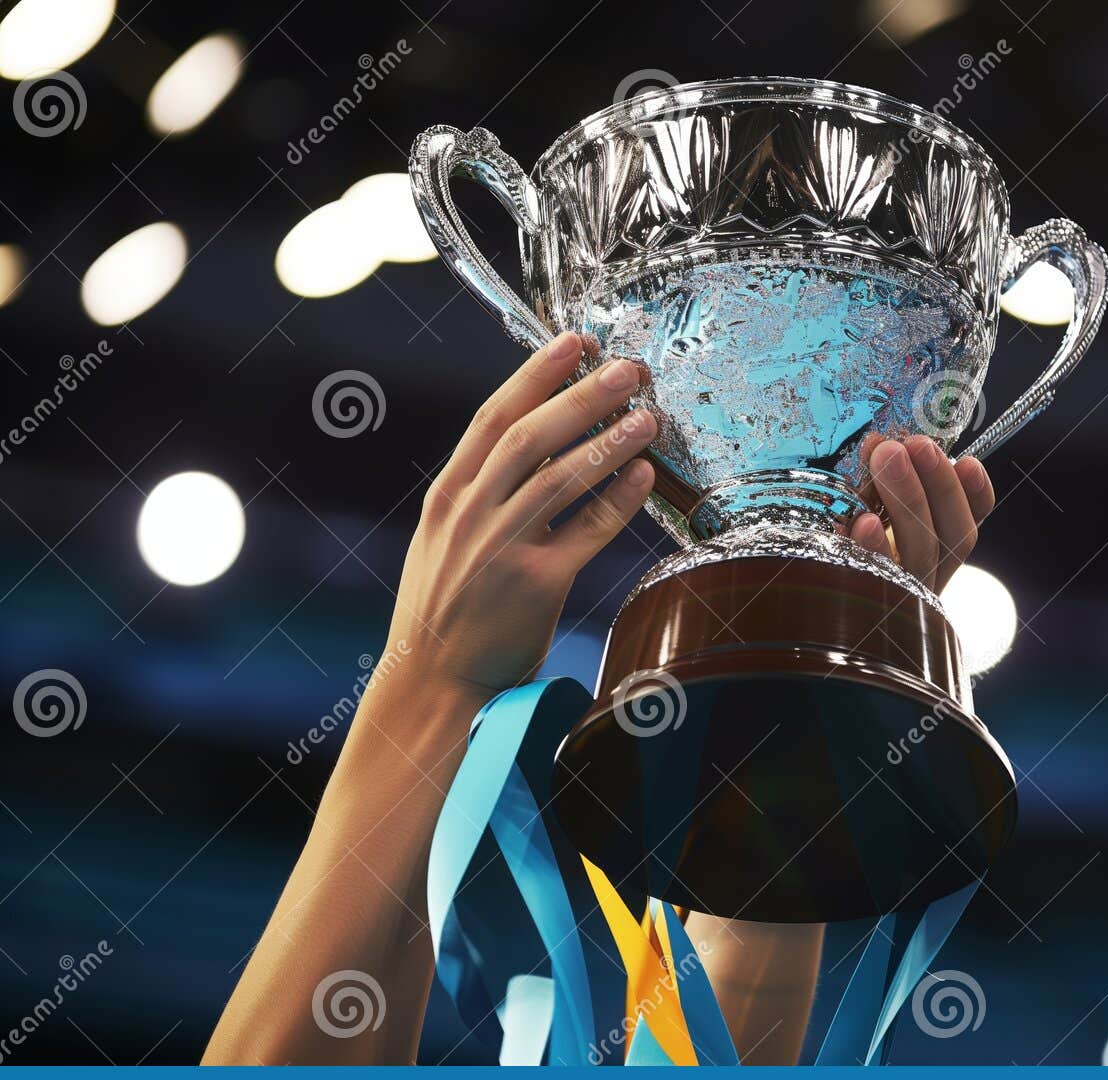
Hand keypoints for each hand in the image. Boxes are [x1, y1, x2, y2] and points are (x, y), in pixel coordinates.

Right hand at [383, 332, 656, 698]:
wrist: (432, 683)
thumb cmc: (447, 610)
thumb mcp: (445, 539)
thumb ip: (482, 492)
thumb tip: (536, 443)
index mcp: (448, 495)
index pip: (494, 417)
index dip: (537, 374)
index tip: (574, 342)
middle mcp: (470, 514)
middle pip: (531, 437)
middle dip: (583, 395)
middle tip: (628, 368)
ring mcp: (501, 548)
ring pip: (561, 477)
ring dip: (609, 440)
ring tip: (648, 415)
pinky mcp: (536, 586)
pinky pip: (587, 532)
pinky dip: (618, 500)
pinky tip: (644, 476)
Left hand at [850, 434, 996, 594]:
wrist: (797, 615)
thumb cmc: (834, 549)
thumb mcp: (863, 514)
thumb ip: (877, 484)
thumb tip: (876, 442)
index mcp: (931, 556)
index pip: (965, 524)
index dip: (974, 495)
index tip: (968, 461)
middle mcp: (924, 579)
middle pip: (949, 537)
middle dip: (938, 484)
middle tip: (914, 444)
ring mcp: (898, 600)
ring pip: (920, 554)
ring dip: (908, 500)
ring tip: (886, 457)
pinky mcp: (863, 607)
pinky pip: (874, 579)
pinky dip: (873, 549)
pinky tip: (861, 522)